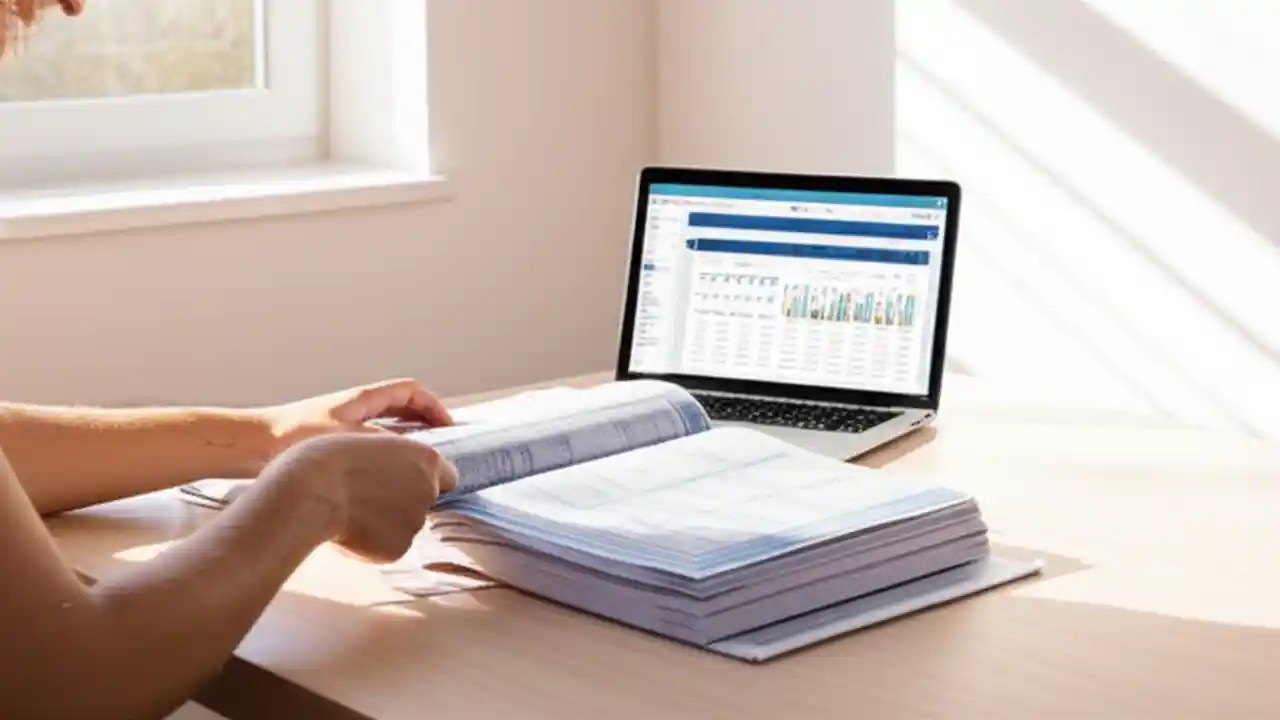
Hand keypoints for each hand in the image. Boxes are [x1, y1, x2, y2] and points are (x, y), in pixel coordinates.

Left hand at [262, 379, 452, 456]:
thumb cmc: (294, 436)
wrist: (251, 443)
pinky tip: (387, 474)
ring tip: (420, 461)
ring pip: (387, 424)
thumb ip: (383, 446)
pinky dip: (386, 452)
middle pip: (402, 406)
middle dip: (425, 422)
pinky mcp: (333, 440)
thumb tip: (414, 456)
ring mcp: (344, 422)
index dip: (433, 406)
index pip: (410, 391)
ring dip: (406, 438)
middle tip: (441, 445)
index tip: (449, 427)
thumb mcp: (348, 440)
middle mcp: (356, 406)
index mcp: (363, 398)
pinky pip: (371, 441)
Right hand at [264, 433, 457, 562]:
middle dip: (404, 502)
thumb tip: (402, 478)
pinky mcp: (398, 548)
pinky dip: (375, 543)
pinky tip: (352, 531)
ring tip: (355, 512)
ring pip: (406, 525)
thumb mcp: (374, 443)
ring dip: (388, 522)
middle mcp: (429, 490)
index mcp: (427, 459)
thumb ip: (397, 460)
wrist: (311, 489)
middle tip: (370, 497)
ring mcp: (415, 521)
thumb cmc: (332, 458)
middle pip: (424, 502)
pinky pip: (390, 546)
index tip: (406, 482)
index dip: (425, 480)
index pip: (448, 476)